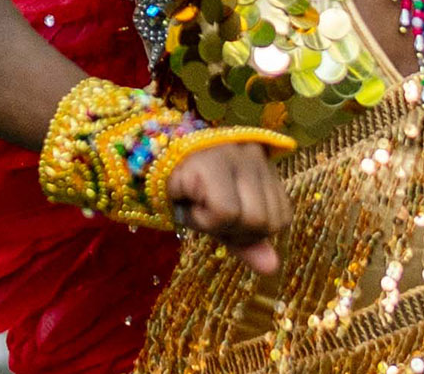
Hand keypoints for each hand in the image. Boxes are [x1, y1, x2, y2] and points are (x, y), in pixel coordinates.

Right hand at [167, 140, 290, 276]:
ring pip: (252, 218)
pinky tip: (188, 204)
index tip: (223, 217)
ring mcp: (236, 155)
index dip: (252, 231)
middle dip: (235, 232)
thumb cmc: (186, 193)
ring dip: (217, 226)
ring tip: (198, 208)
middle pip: (268, 222)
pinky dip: (203, 220)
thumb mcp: (221, 222)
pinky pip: (225, 212)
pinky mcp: (213, 163)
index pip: (281, 218)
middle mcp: (256, 156)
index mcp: (264, 168)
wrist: (142, 169)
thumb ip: (249, 242)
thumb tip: (272, 267)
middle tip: (207, 214)